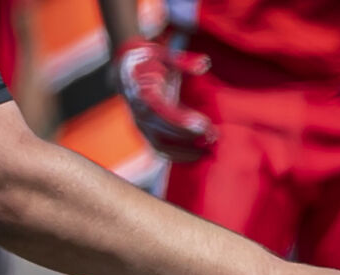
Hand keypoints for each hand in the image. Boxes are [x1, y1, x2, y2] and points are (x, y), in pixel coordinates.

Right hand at [114, 39, 214, 161]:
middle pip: (164, 131)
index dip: (181, 121)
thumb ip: (183, 60)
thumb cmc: (149, 60)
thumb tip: (204, 64)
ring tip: (209, 149)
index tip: (203, 125)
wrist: (126, 68)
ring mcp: (140, 124)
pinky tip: (198, 155)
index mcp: (142, 92)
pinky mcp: (146, 132)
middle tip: (214, 136)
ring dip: (186, 151)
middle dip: (189, 136)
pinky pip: (161, 150)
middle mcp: (139, 112)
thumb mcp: (163, 54)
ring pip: (162, 145)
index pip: (160, 111)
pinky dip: (179, 155)